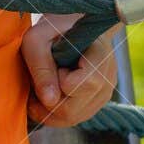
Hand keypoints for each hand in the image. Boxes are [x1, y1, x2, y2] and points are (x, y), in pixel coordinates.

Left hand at [21, 12, 119, 127]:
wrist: (70, 24)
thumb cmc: (51, 28)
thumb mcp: (36, 40)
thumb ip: (41, 68)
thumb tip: (50, 100)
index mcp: (100, 55)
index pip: (85, 84)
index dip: (61, 80)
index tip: (55, 63)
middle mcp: (108, 77)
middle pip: (74, 109)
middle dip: (47, 102)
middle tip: (35, 83)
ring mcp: (104, 93)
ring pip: (72, 119)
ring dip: (47, 110)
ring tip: (39, 88)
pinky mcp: (95, 102)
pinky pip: (73, 119)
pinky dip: (53, 114)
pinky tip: (46, 96)